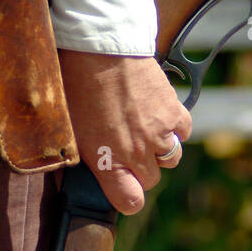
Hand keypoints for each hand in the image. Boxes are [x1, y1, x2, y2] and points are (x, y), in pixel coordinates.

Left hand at [58, 51, 192, 213]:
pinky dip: (175, 128)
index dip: (127, 198)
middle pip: (151, 179)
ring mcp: (158, 133)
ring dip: (159, 150)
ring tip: (144, 132)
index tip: (123, 190)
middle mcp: (137, 153)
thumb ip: (78, 158)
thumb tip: (69, 178)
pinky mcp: (173, 111)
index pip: (130, 201)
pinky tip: (159, 117)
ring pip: (171, 157)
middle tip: (126, 151)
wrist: (98, 49)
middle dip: (140, 170)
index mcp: (109, 162)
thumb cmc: (74, 86)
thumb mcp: (68, 130)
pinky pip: (183, 131)